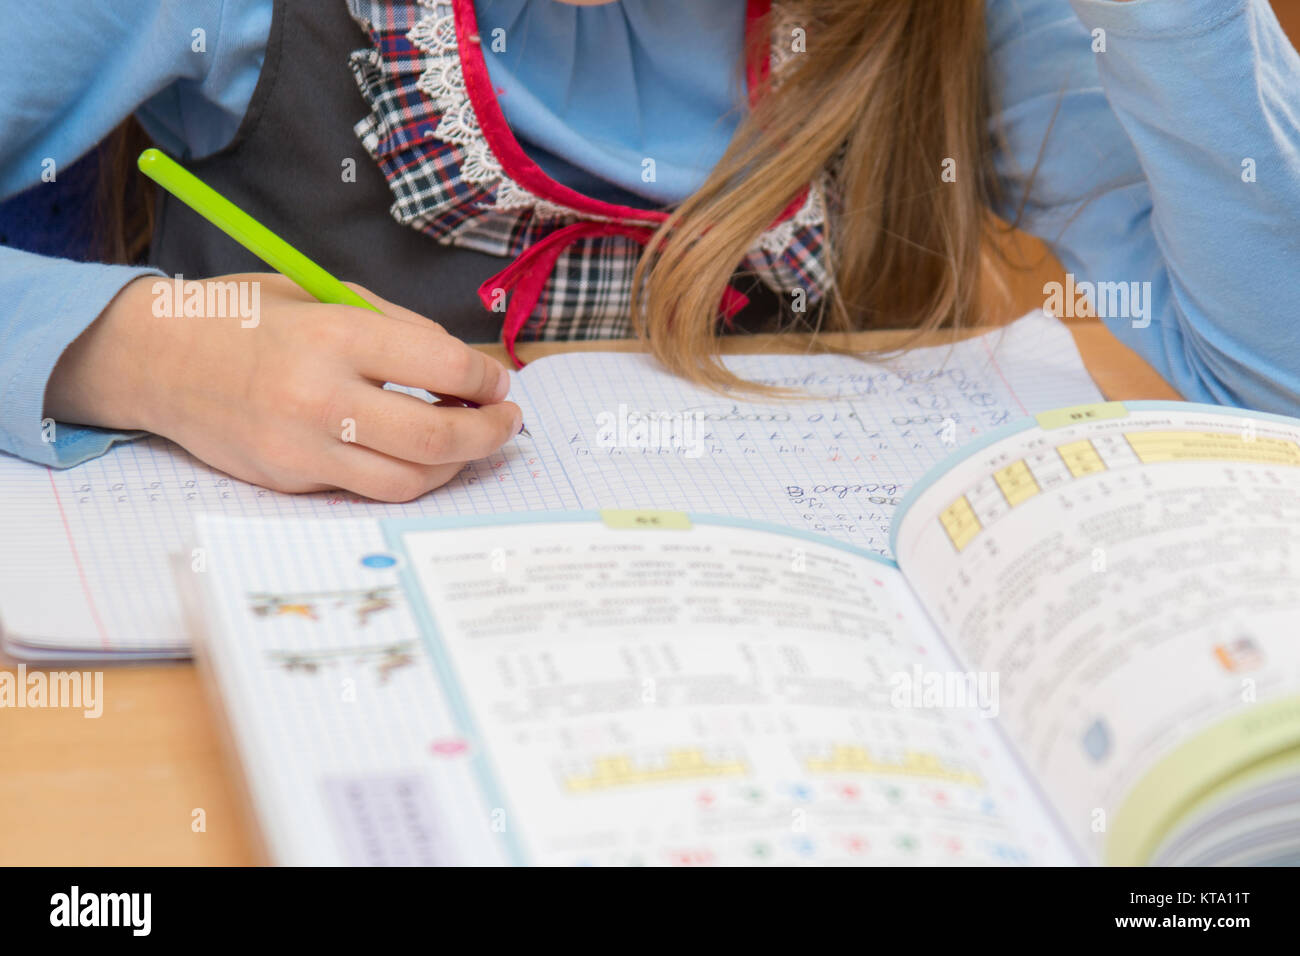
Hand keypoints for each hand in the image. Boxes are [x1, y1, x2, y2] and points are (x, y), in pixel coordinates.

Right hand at [46, 273, 520, 500]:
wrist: (157, 360)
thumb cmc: (248, 318)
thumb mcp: (324, 295)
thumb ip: (398, 329)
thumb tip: (465, 368)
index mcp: (335, 335)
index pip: (442, 365)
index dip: (486, 380)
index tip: (499, 383)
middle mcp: (321, 397)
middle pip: (436, 438)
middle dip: (489, 434)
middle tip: (507, 423)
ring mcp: (302, 447)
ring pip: (409, 479)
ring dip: (456, 466)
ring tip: (470, 443)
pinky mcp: (290, 480)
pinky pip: (366, 488)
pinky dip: (405, 474)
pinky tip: (417, 453)